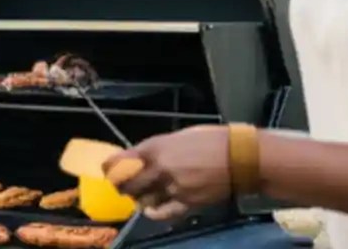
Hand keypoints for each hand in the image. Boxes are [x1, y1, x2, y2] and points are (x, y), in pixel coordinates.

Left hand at [106, 126, 232, 221]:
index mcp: (156, 147)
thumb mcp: (179, 136)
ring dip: (139, 197)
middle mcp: (160, 167)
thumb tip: (141, 157)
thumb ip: (158, 148)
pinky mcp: (186, 203)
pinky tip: (152, 209)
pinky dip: (154, 212)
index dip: (110, 167)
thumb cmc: (212, 139)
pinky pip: (162, 212)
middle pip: (128, 183)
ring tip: (142, 194)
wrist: (239, 156)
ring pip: (143, 199)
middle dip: (122, 185)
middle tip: (124, 185)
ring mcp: (172, 187)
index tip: (108, 170)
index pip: (121, 161)